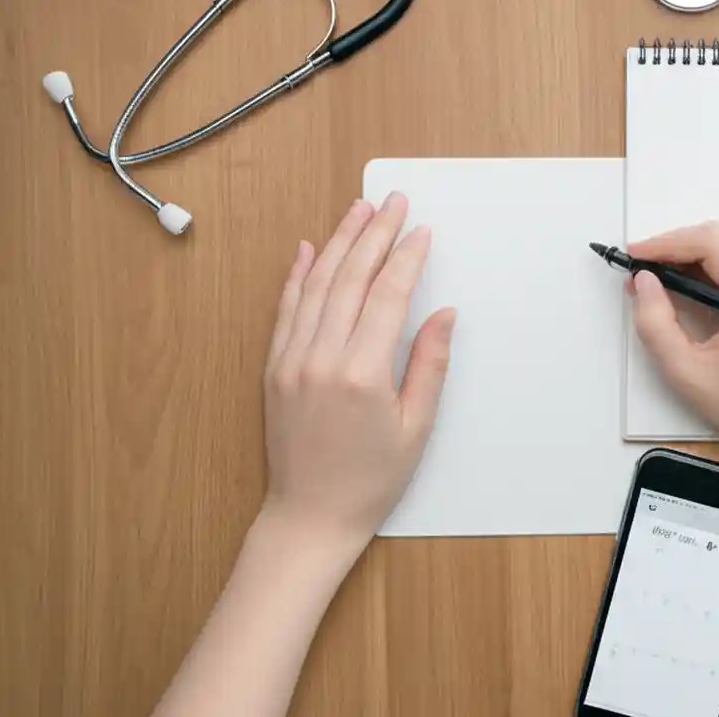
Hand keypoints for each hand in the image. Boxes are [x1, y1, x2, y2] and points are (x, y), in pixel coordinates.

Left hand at [262, 193, 455, 545]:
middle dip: (375, 235)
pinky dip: (297, 275)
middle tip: (393, 202)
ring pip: (315, 285)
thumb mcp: (416, 427)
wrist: (310, 516)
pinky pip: (286, 310)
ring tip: (359, 211)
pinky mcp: (274, 369)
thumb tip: (444, 315)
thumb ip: (430, 365)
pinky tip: (309, 248)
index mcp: (362, 374)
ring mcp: (291, 360)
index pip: (388, 296)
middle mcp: (321, 358)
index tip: (422, 230)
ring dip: (339, 243)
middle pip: (351, 278)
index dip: (407, 258)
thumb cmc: (371, 479)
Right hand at [628, 221, 718, 468]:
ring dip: (686, 265)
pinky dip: (704, 278)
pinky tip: (680, 296)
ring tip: (651, 286)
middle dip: (672, 253)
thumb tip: (643, 281)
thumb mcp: (688, 373)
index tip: (631, 257)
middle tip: (636, 276)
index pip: (712, 243)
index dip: (666, 243)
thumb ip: (656, 324)